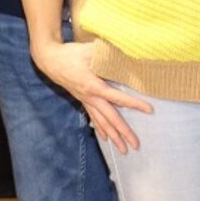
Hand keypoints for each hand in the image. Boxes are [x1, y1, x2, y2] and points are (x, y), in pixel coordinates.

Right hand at [31, 37, 152, 152]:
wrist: (50, 60)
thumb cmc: (71, 54)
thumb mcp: (90, 50)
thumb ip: (108, 52)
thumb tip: (127, 51)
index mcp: (94, 86)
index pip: (118, 98)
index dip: (134, 104)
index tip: (149, 110)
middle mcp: (90, 97)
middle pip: (110, 118)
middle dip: (123, 133)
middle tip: (136, 146)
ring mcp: (86, 100)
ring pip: (102, 122)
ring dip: (113, 137)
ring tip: (123, 150)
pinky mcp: (83, 100)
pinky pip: (94, 117)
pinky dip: (101, 129)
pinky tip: (106, 138)